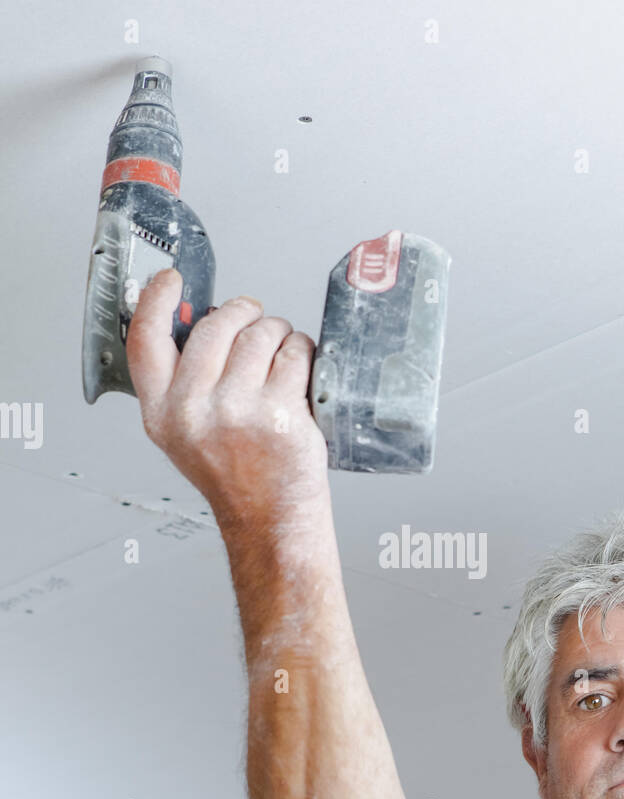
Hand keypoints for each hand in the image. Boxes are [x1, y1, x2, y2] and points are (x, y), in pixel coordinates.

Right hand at [126, 268, 328, 522]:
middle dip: (243, 313)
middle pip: (217, 324)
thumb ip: (182, 381)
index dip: (155, 299)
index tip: (171, 280)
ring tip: (280, 356)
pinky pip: (294, 353)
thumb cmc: (235, 475)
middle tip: (255, 321)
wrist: (270, 518)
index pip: (145, 339)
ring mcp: (237, 410)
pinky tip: (299, 374)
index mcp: (162, 412)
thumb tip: (199, 321)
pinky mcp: (279, 411)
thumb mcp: (185, 432)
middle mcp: (194, 410)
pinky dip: (302, 354)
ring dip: (278, 334)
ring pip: (261, 332)